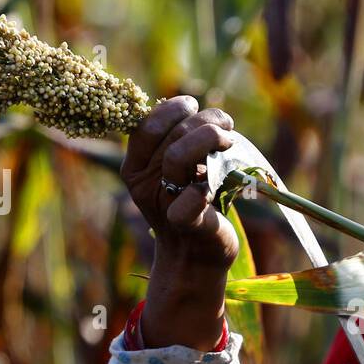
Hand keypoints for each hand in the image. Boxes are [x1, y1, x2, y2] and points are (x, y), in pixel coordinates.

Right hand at [121, 95, 238, 268]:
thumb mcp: (178, 172)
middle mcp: (144, 185)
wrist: (196, 257)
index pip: (146, 125)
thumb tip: (201, 111)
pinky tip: (217, 181)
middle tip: (225, 126)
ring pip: (178, 156)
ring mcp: (163, 204)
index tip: (194, 107)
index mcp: (135, 168)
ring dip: (211, 137)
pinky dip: (206, 185)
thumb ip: (179, 144)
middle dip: (205, 120)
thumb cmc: (193, 205)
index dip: (173, 108)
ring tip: (229, 141)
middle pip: (172, 135)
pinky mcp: (186, 224)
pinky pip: (191, 198)